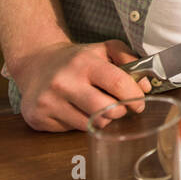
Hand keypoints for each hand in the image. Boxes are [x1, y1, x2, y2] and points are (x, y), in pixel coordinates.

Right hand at [11, 39, 151, 131]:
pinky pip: (72, 130)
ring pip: (91, 124)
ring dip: (101, 119)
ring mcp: (49, 102)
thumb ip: (129, 60)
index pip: (118, 84)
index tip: (139, 102)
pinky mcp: (39, 118)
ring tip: (97, 107)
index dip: (135, 96)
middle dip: (120, 112)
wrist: (35, 63)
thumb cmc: (76, 59)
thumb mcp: (104, 49)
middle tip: (119, 107)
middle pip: (107, 110)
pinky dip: (81, 123)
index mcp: (84, 62)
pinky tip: (76, 110)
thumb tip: (145, 85)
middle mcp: (64, 82)